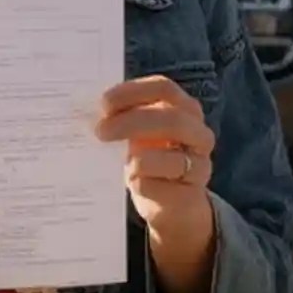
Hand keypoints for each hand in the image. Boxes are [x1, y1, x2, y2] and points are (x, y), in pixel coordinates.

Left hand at [95, 75, 216, 235]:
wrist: (171, 204)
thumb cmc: (150, 160)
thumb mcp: (140, 134)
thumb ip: (125, 119)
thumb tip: (93, 114)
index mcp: (185, 109)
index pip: (163, 88)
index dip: (133, 92)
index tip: (105, 104)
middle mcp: (199, 134)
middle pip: (171, 118)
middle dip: (131, 123)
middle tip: (101, 131)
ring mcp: (199, 166)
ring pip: (172, 158)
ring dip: (137, 160)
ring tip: (122, 164)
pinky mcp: (190, 196)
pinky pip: (160, 186)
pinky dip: (140, 184)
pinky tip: (133, 183)